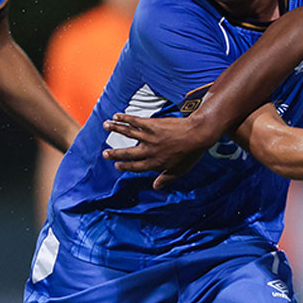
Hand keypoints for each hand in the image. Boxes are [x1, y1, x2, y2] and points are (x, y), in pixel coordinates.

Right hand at [101, 113, 215, 187]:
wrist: (198, 134)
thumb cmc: (191, 153)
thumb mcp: (180, 170)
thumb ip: (166, 179)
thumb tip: (156, 187)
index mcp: (155, 164)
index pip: (136, 167)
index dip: (125, 166)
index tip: (117, 165)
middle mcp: (149, 151)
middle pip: (127, 153)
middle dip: (115, 154)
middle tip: (104, 154)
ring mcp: (150, 138)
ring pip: (128, 133)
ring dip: (115, 129)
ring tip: (105, 126)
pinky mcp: (152, 125)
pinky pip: (135, 121)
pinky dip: (125, 118)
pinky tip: (117, 116)